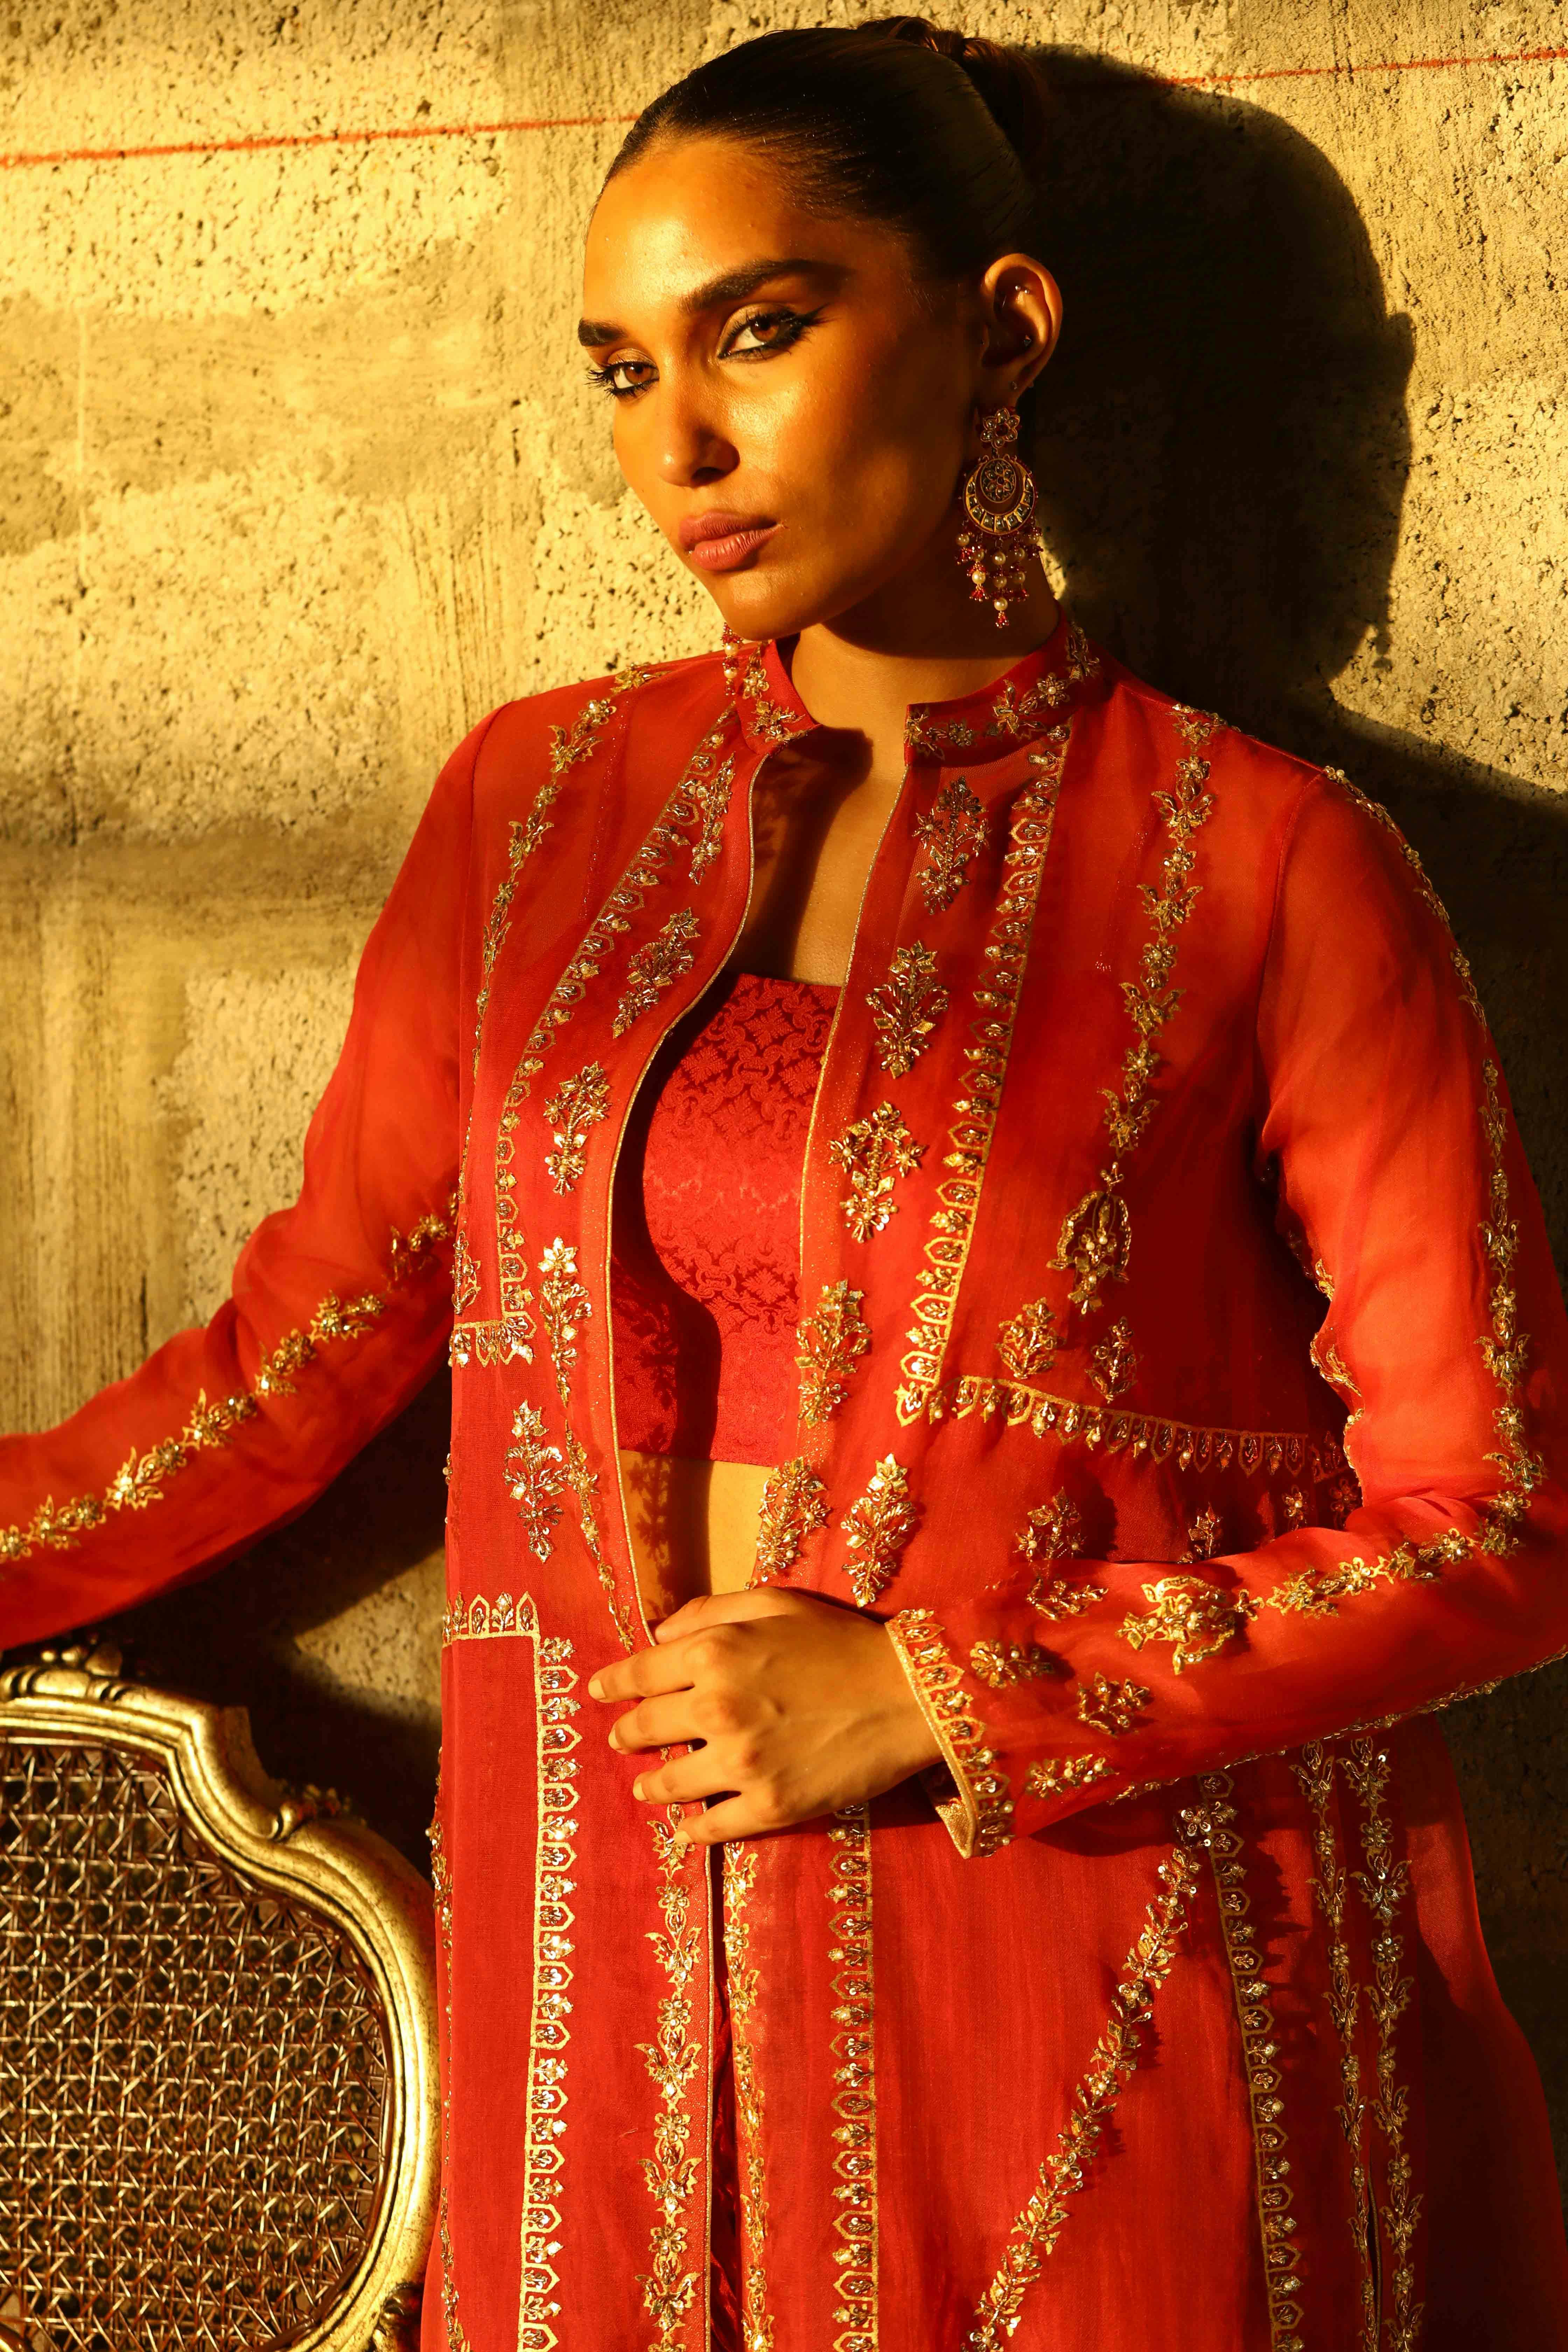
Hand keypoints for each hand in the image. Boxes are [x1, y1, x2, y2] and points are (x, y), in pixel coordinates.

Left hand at [586, 1585, 941, 1845]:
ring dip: (651, 1785)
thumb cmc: (842, 1641)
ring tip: (647, 1787)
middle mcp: (717, 1707)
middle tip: (622, 1739)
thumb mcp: (775, 1602)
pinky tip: (685, 1829)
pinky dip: (692, 1830)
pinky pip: (712, 1827)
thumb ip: (711, 1612)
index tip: (598, 1692)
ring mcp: (742, 1763)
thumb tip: (662, 1634)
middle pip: (644, 1727)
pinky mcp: (770, 1806)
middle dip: (627, 1733)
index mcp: (715, 1652)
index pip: (639, 1671)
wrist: (909, 1693)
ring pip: (669, 1783)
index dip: (612, 1683)